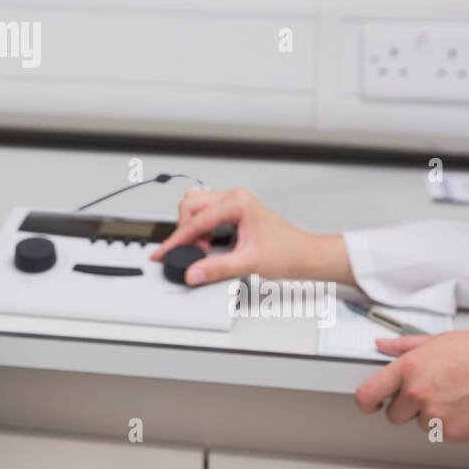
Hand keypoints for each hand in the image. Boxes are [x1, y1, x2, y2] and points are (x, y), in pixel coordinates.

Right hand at [151, 187, 350, 285]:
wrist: (304, 255)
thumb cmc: (287, 252)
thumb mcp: (248, 263)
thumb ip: (216, 268)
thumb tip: (192, 272)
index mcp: (237, 202)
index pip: (196, 220)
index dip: (177, 239)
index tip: (163, 251)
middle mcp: (234, 197)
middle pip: (190, 206)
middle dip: (186, 231)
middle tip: (192, 253)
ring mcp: (233, 202)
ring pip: (195, 207)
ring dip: (192, 228)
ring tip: (202, 249)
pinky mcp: (233, 210)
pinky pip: (205, 213)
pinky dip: (200, 229)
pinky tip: (207, 244)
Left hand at [354, 329, 468, 442]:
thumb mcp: (436, 340)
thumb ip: (404, 346)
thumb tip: (381, 345)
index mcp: (409, 369)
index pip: (368, 394)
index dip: (366, 402)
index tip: (370, 403)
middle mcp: (417, 393)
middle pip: (393, 414)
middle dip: (405, 407)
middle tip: (426, 394)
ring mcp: (434, 415)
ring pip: (418, 423)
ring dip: (428, 414)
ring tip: (451, 395)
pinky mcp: (452, 432)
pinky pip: (440, 432)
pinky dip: (448, 424)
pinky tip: (462, 406)